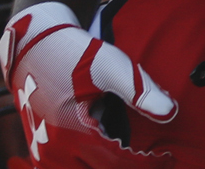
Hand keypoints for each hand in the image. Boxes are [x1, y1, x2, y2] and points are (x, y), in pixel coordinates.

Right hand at [0, 2, 175, 156]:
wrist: (33, 47)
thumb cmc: (74, 54)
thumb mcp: (111, 67)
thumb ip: (141, 92)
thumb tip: (170, 113)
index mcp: (73, 134)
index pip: (118, 164)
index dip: (148, 164)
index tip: (168, 158)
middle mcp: (55, 152)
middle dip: (131, 168)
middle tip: (156, 159)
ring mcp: (45, 156)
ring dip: (110, 167)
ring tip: (133, 158)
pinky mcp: (42, 154)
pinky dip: (92, 165)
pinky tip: (108, 156)